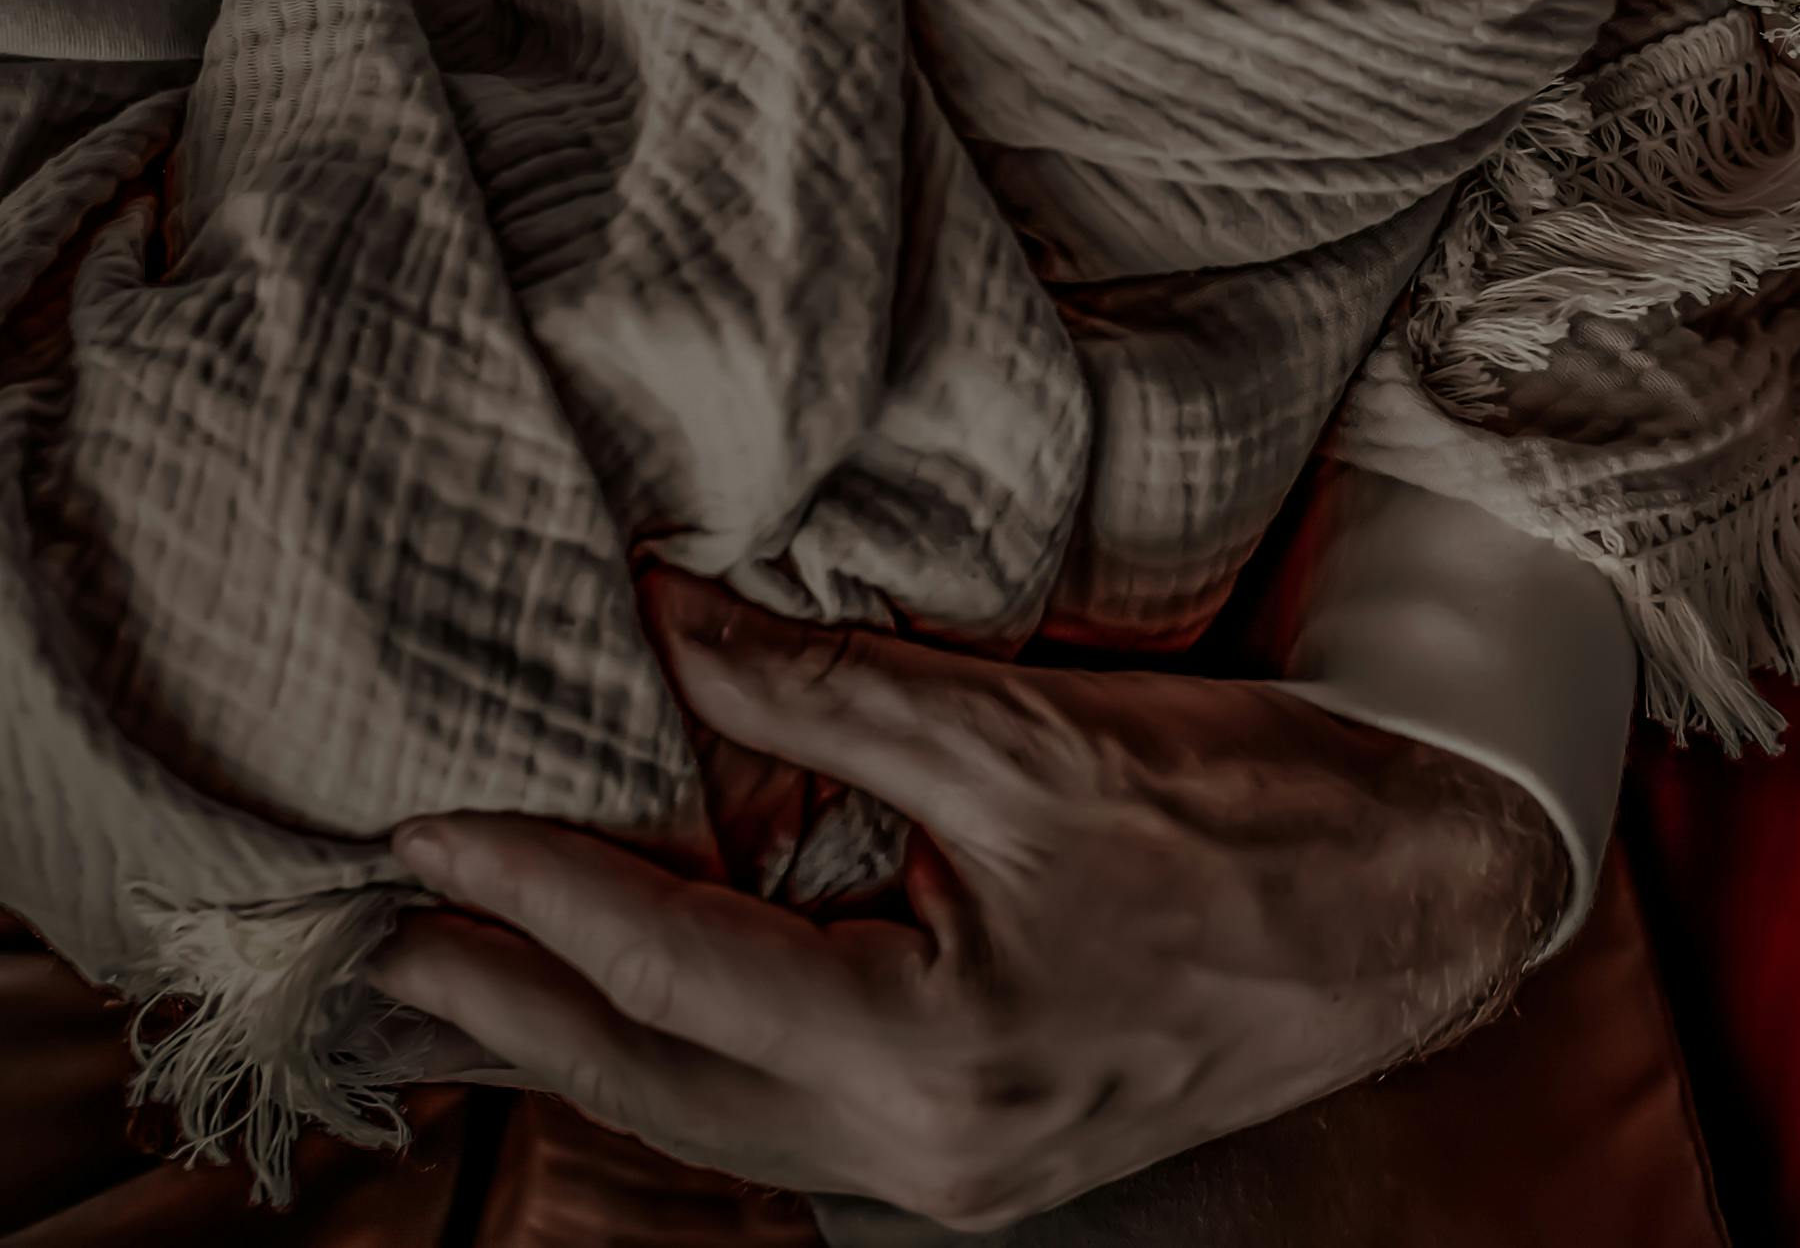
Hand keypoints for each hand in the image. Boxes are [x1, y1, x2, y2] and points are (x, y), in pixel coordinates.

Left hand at [371, 569, 1566, 1231]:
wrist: (1422, 905)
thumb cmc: (1252, 812)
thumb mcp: (1024, 736)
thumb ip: (824, 694)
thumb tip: (663, 626)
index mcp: (931, 1057)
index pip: (672, 965)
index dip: (535, 887)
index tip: (426, 823)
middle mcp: (923, 1154)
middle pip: (657, 1086)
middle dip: (508, 1013)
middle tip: (377, 945)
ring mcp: (954, 1173)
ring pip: (713, 1121)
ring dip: (580, 1049)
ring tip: (458, 988)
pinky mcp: (981, 1152)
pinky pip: (784, 1117)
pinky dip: (687, 1058)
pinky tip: (635, 1008)